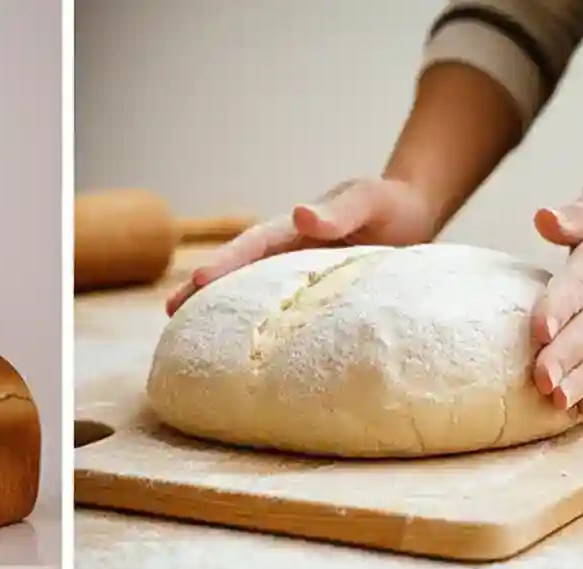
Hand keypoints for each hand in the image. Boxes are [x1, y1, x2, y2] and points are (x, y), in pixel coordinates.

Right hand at [165, 177, 438, 315]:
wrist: (413, 217)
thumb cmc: (390, 205)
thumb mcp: (370, 198)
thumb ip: (340, 208)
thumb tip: (300, 214)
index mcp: (292, 230)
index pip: (251, 247)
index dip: (226, 263)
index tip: (200, 280)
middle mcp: (284, 253)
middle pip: (236, 272)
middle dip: (202, 290)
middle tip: (170, 312)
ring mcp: (293, 276)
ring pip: (250, 294)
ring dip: (220, 312)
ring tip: (190, 338)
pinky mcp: (309, 298)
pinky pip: (276, 312)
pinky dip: (255, 328)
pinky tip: (246, 355)